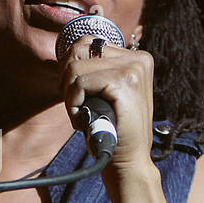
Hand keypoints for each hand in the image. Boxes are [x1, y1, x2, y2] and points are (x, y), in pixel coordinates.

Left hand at [59, 34, 155, 174]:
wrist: (127, 160)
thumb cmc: (113, 128)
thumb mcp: (106, 93)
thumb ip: (96, 71)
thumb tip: (66, 53)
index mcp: (136, 57)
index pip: (87, 42)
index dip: (70, 68)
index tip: (74, 94)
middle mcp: (137, 58)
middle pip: (78, 50)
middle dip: (66, 78)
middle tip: (74, 104)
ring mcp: (132, 68)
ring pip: (75, 66)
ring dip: (69, 94)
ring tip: (80, 113)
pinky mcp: (123, 82)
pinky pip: (79, 83)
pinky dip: (72, 103)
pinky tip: (81, 119)